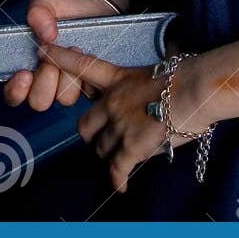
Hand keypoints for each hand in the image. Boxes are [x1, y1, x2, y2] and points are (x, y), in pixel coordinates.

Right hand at [2, 0, 118, 110]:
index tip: (24, 74)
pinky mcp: (91, 84)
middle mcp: (46, 80)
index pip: (13, 94)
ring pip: (64, 98)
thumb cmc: (66, 7)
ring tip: (75, 49)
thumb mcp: (45, 2)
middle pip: (38, 101)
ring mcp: (68, 84)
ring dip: (68, 76)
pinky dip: (87, 75)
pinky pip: (88, 93)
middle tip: (52, 62)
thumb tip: (46, 35)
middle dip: (45, 83)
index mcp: (27, 66)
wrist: (98, 7)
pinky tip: (88, 56)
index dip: (16, 91)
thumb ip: (38, 11)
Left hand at [41, 45, 188, 192]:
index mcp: (116, 80)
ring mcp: (119, 125)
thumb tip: (148, 92)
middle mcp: (111, 102)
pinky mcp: (132, 147)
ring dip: (110, 155)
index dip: (60, 58)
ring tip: (124, 158)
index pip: (82, 66)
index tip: (42, 51)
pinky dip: (118, 180)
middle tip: (105, 140)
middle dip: (93, 137)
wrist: (196, 88)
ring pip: (101, 149)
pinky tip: (121, 186)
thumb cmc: (185, 78)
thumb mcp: (156, 72)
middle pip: (85, 127)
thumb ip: (140, 85)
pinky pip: (117, 169)